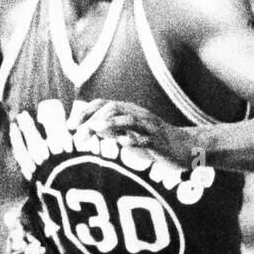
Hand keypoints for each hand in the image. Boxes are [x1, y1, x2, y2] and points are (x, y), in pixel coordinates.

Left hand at [67, 98, 195, 167]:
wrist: (184, 148)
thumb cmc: (154, 142)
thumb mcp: (129, 134)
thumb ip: (111, 129)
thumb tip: (90, 127)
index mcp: (129, 111)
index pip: (102, 104)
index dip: (84, 112)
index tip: (69, 126)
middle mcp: (138, 115)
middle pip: (112, 108)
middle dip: (93, 119)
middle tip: (77, 134)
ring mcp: (149, 128)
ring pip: (129, 119)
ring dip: (111, 122)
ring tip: (95, 128)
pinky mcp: (158, 142)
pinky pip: (145, 139)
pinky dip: (133, 139)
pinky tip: (122, 143)